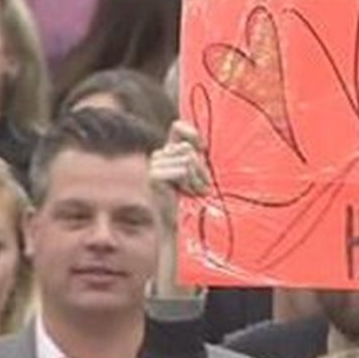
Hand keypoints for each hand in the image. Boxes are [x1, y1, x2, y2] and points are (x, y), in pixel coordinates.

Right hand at [149, 121, 210, 298]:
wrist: (182, 229)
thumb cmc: (194, 205)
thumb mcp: (199, 177)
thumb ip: (197, 158)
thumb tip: (203, 144)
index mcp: (168, 154)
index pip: (178, 127)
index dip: (192, 133)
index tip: (203, 149)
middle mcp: (158, 157)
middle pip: (188, 149)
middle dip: (200, 169)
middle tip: (199, 189)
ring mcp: (154, 167)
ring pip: (187, 159)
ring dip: (197, 179)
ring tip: (194, 194)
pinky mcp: (154, 177)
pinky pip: (182, 170)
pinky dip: (190, 183)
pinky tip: (186, 195)